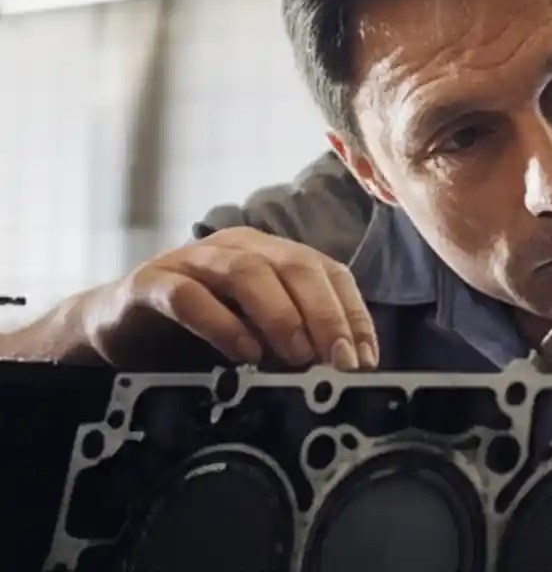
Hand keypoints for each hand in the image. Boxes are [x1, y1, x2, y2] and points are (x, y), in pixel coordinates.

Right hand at [88, 227, 377, 370]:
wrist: (119, 331)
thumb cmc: (199, 333)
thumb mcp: (259, 336)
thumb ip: (296, 343)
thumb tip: (344, 372)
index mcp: (273, 254)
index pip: (328, 272)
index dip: (352, 314)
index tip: (364, 358)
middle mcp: (238, 248)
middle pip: (296, 266)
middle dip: (326, 315)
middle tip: (338, 360)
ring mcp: (193, 260)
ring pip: (248, 273)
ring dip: (281, 316)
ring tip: (297, 357)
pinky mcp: (153, 282)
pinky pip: (190, 296)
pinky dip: (223, 325)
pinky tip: (244, 354)